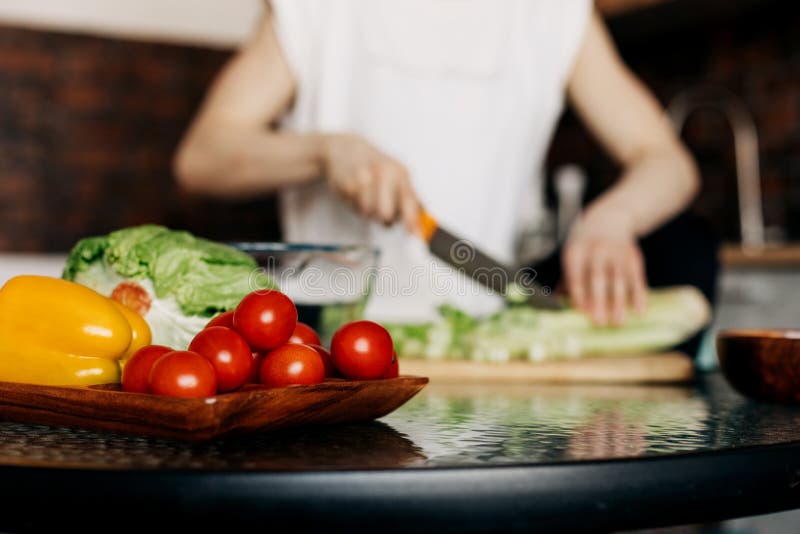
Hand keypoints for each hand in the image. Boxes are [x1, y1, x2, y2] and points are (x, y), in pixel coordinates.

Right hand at [321, 134, 419, 230]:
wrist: (345, 148)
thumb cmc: (374, 165)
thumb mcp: (397, 175)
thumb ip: (411, 198)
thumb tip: (422, 222)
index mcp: (400, 173)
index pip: (409, 201)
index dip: (412, 221)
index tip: (415, 235)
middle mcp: (383, 173)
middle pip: (386, 214)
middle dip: (385, 219)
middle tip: (382, 210)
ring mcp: (364, 178)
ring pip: (369, 213)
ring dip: (369, 212)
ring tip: (367, 198)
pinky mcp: (347, 184)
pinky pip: (354, 208)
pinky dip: (355, 205)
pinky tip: (356, 193)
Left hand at [562, 207, 646, 325]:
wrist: (609, 219)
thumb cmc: (585, 246)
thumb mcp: (572, 256)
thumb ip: (566, 280)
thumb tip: (557, 304)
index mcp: (576, 251)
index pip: (576, 275)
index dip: (579, 293)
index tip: (581, 311)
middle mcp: (597, 250)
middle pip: (598, 278)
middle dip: (599, 301)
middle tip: (599, 322)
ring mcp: (617, 253)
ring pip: (619, 280)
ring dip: (619, 302)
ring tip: (618, 322)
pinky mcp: (633, 257)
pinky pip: (636, 278)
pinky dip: (638, 295)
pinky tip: (639, 310)